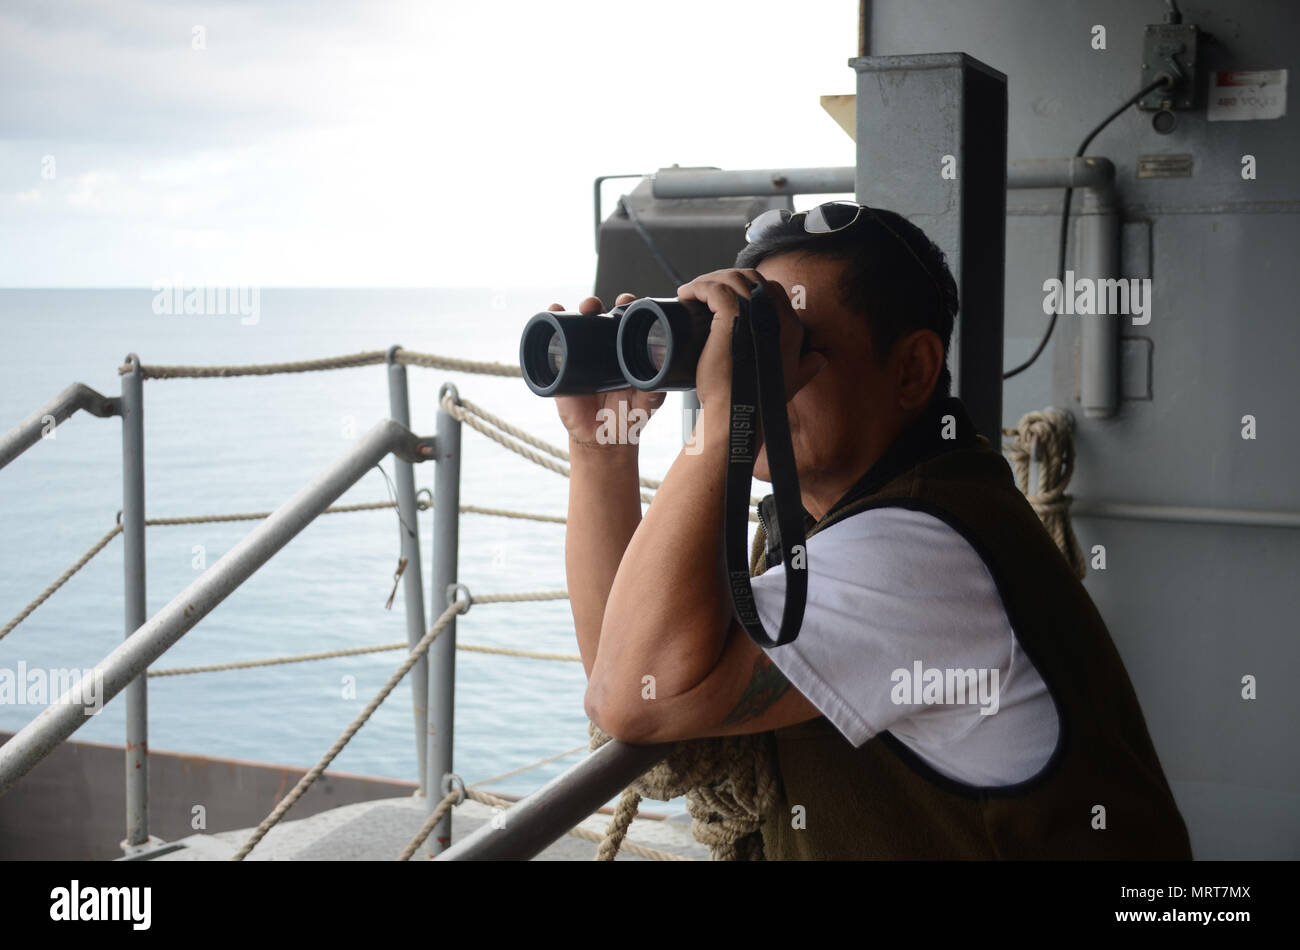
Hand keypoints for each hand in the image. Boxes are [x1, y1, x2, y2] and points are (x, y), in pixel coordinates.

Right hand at [550, 293, 666, 447]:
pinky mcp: (561, 369)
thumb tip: (661, 375)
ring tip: (573, 310)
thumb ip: (654, 390)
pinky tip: (551, 314)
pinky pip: (552, 345)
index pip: (623, 320)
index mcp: (623, 350)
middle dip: (593, 305)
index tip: (626, 302)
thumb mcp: (646, 404)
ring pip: (573, 326)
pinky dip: (549, 325)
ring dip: (571, 311)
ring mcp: (579, 356)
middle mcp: (601, 348)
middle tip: (594, 306)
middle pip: (595, 317)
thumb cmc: (628, 418)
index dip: (624, 306)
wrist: (602, 440)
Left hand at [676, 269, 826, 410]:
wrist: (739, 414)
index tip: (722, 297)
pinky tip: (686, 295)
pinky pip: (714, 288)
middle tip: (704, 293)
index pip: (769, 288)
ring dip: (708, 281)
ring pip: (731, 279)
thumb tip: (819, 360)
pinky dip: (697, 287)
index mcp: (790, 326)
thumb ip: (807, 368)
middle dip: (725, 279)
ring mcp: (754, 312)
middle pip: (750, 278)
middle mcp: (776, 315)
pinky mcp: (732, 315)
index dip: (745, 287)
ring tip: (692, 293)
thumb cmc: (757, 402)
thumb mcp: (792, 382)